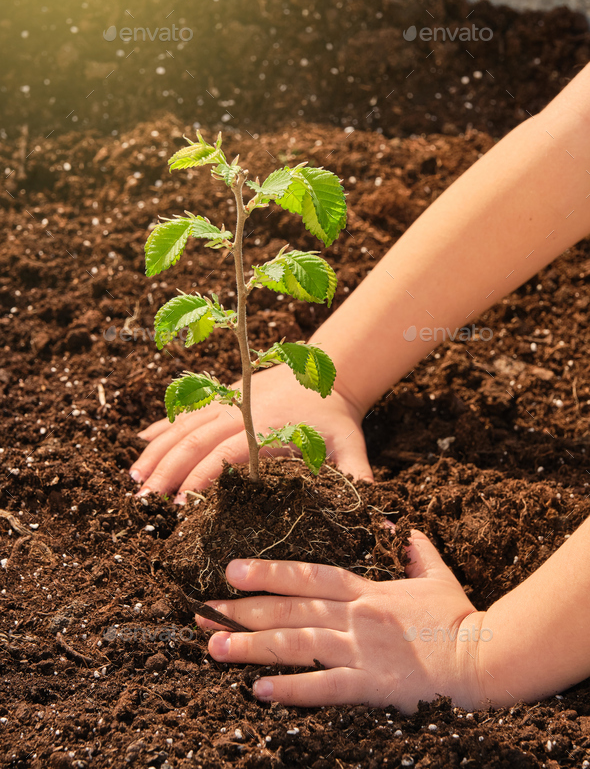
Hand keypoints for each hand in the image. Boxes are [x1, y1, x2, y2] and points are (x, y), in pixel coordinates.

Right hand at [130, 363, 371, 500]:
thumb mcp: (351, 448)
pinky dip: (164, 426)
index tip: (181, 504)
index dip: (202, 476)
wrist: (329, 366)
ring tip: (134, 479)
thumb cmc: (336, 415)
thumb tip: (386, 529)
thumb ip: (359, 482)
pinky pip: (187, 410)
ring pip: (184, 424)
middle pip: (196, 440)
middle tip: (144, 501)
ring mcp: (228, 400)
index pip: (228, 452)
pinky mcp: (222, 396)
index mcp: (267, 428)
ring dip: (158, 450)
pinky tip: (140, 442)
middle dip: (168, 470)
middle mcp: (241, 411)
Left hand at [197, 530, 487, 712]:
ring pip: (296, 645)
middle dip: (243, 610)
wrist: (484, 658)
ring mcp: (361, 651)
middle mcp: (356, 616)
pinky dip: (291, 689)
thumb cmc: (459, 614)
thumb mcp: (435, 571)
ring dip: (252, 646)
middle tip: (201, 611)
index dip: (269, 571)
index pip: (309, 575)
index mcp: (368, 589)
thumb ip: (412, 547)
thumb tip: (397, 523)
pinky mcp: (371, 686)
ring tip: (215, 647)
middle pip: (290, 610)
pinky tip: (259, 690)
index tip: (232, 569)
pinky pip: (324, 688)